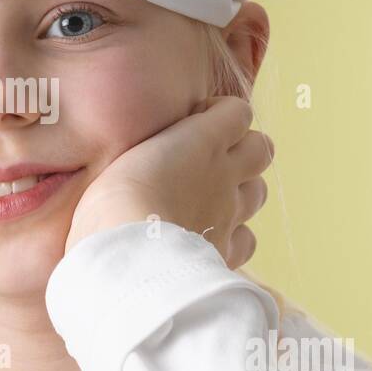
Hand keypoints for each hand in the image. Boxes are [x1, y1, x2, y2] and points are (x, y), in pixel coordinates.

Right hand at [64, 95, 273, 268]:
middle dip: (240, 150)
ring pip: (258, 192)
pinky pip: (248, 239)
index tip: (190, 125)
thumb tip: (137, 155)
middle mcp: (223, 173)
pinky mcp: (225, 252)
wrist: (130, 259)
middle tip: (206, 162)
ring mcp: (229, 214)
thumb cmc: (111, 203)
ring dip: (240, 191)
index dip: (219, 114)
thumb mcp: (117, 159)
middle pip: (260, 149)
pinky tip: (207, 236)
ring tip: (208, 198)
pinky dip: (234, 236)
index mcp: (201, 140)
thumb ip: (142, 150)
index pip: (237, 111)